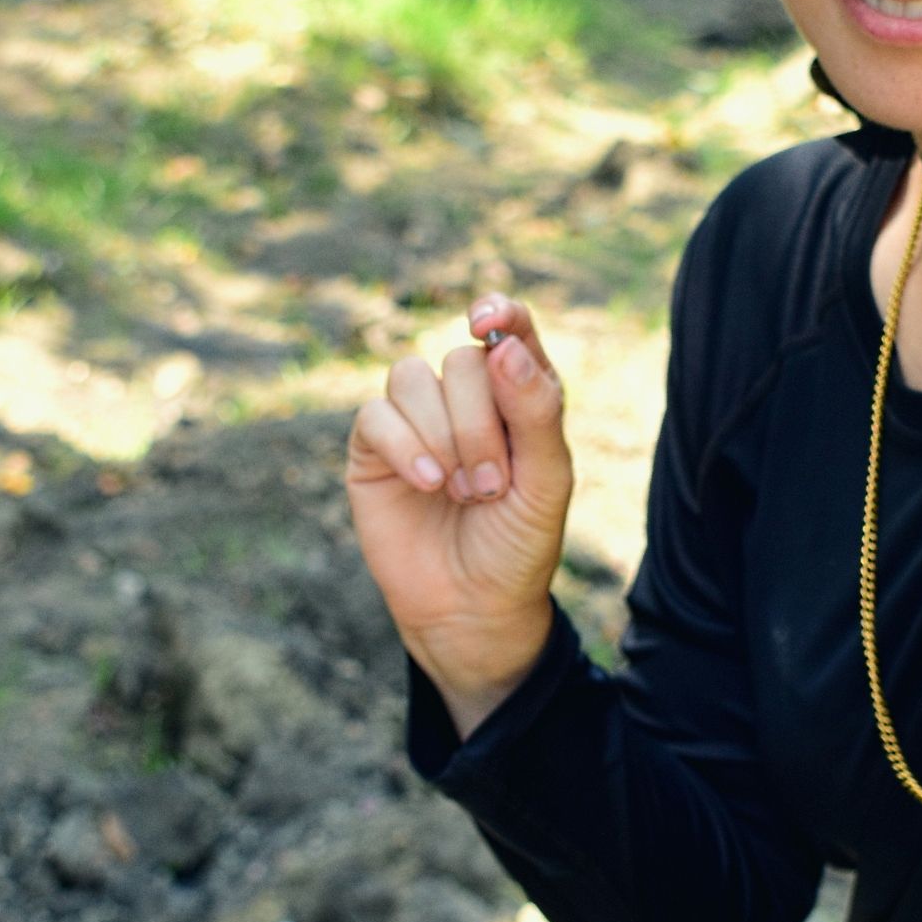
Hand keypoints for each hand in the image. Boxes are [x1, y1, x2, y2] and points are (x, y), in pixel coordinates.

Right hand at [344, 296, 577, 736]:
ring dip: (443, 436)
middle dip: (479, 424)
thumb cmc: (518, 545)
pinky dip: (405, 446)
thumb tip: (502, 345)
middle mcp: (465, 398)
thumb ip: (533, 411)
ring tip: (462, 492)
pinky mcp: (375, 448)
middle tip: (492, 485)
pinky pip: (376, 415)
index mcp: (517, 396)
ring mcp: (416, 420)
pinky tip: (428, 485)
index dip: (499, 313)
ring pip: (413, 378)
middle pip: (462, 361)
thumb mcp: (546, 481)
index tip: (486, 320)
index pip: (509, 330)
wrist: (471, 608)